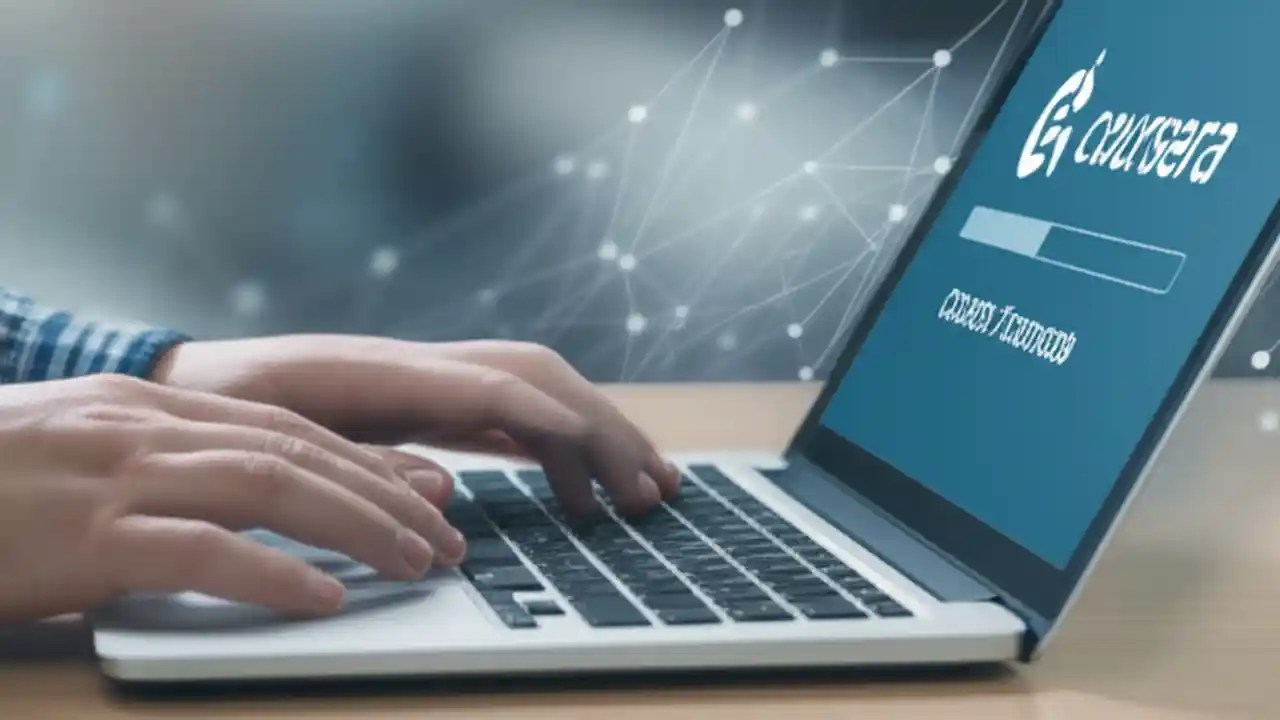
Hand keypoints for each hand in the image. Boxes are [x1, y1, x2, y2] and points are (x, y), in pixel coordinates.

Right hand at [0, 374, 463, 622]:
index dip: (366, 458)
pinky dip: (273, 575)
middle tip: (448, 532)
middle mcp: (143, 428)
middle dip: (385, 491)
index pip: (285, 425)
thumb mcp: (72, 455)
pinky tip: (324, 601)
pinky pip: (201, 552)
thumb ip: (151, 464)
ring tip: (417, 561)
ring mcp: (114, 478)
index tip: (425, 486)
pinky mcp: (83, 539)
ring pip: (270, 485)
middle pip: (297, 449)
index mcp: (145, 408)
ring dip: (357, 524)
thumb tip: (226, 500)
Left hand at [152, 337, 680, 516]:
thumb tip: (448, 485)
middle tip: (654, 489)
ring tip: (643, 490)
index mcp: (380, 368)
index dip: (555, 421)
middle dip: (605, 428)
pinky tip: (580, 485)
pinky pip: (509, 421)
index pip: (491, 386)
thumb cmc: (220, 406)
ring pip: (536, 395)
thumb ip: (355, 457)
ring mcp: (427, 380)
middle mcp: (418, 366)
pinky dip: (558, 449)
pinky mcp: (427, 403)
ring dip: (597, 436)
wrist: (189, 379)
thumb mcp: (268, 436)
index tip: (610, 461)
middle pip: (537, 379)